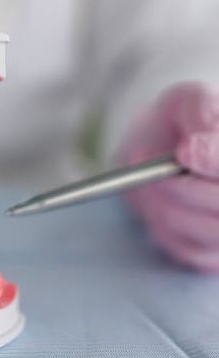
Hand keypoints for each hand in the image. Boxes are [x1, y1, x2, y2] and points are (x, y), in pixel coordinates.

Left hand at [121, 82, 218, 271]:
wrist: (161, 150)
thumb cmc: (183, 123)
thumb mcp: (187, 100)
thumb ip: (199, 110)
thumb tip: (197, 145)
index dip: (215, 160)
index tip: (185, 150)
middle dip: (182, 185)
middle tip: (146, 162)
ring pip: (209, 230)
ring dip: (168, 204)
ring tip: (150, 178)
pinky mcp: (218, 257)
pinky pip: (190, 250)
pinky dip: (163, 226)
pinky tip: (159, 200)